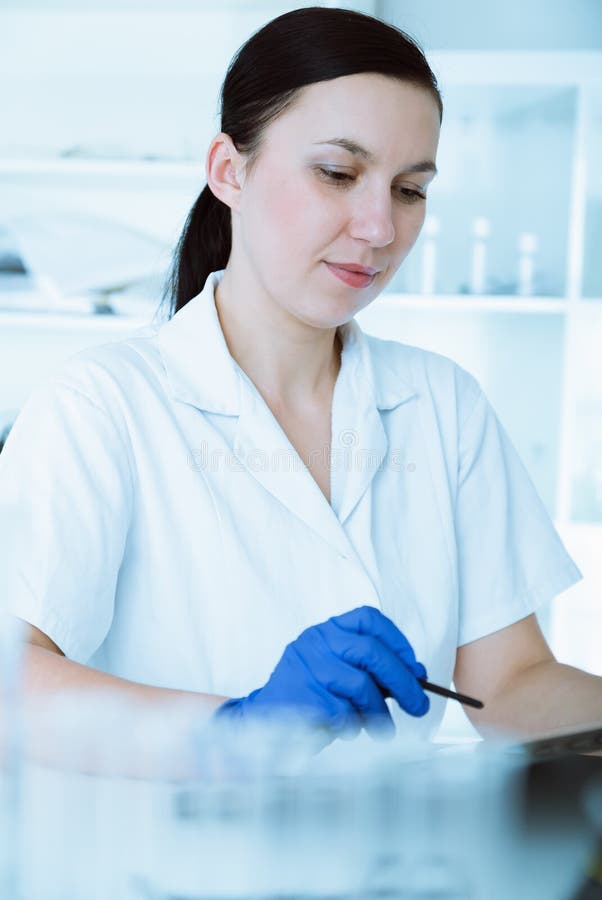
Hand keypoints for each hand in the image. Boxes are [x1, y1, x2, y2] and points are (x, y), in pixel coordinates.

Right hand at [214, 605, 428, 741]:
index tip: (414, 667)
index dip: (397, 641)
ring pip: (361, 686)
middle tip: (419, 706)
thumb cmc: (313, 698)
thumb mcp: (344, 676)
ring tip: (382, 731)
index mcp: (326, 631)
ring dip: (379, 713)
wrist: (266, 723)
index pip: (369, 619)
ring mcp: (306, 667)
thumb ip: (375, 671)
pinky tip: (347, 730)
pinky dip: (354, 726)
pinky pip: (344, 712)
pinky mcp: (302, 697)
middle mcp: (314, 641)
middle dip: (403, 682)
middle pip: (371, 653)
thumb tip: (417, 673)